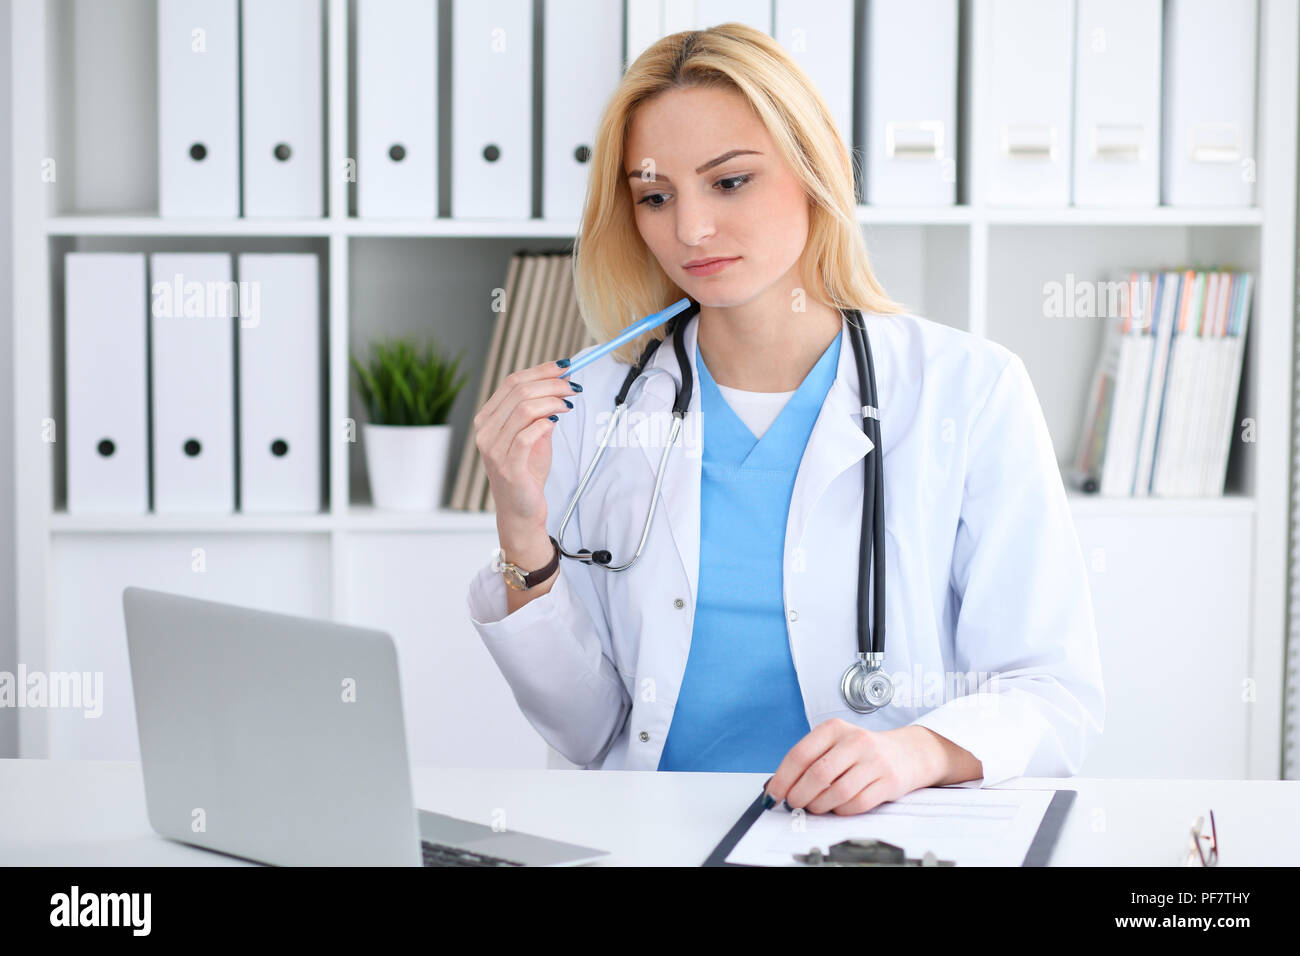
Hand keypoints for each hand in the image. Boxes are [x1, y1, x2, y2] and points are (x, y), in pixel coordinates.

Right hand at [473, 359, 579, 537]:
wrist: (522, 510)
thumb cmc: (527, 472)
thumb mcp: (534, 436)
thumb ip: (541, 411)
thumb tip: (560, 382)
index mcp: (488, 418)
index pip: (512, 382)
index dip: (541, 370)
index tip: (566, 366)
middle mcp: (485, 431)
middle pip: (519, 391)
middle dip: (552, 383)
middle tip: (574, 386)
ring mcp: (493, 449)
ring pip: (524, 409)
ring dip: (552, 401)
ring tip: (569, 404)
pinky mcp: (507, 466)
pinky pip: (527, 435)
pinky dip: (545, 423)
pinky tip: (557, 421)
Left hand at [765, 720, 968, 814]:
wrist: (907, 752)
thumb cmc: (862, 751)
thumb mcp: (835, 744)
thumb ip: (809, 760)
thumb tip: (777, 786)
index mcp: (835, 729)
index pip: (800, 754)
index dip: (782, 778)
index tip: (773, 794)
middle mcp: (855, 741)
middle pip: (817, 775)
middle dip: (799, 795)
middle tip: (794, 803)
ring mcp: (874, 761)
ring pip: (837, 792)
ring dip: (820, 805)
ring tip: (816, 806)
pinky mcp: (888, 782)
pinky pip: (857, 804)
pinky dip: (841, 810)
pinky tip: (838, 806)